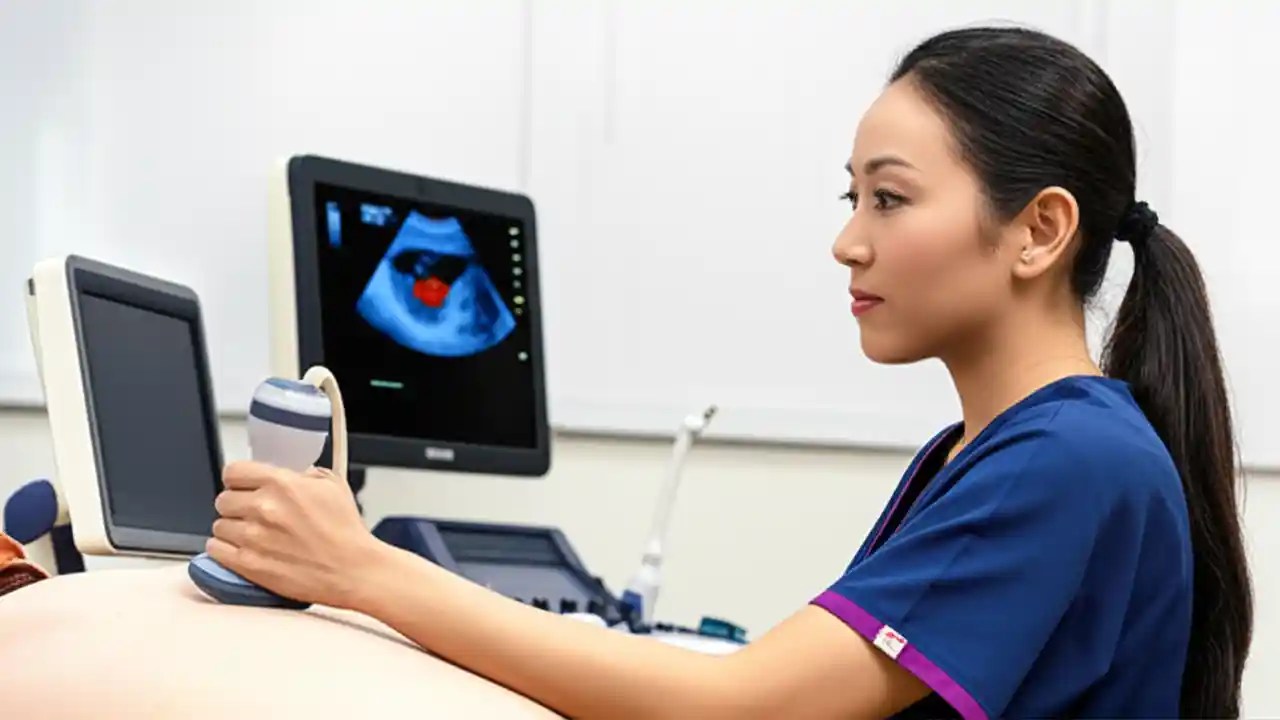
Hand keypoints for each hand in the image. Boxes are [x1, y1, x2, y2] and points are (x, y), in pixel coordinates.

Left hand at [206, 460, 381, 609]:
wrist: (353, 569)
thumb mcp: (332, 486)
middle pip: (223, 499)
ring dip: (232, 528)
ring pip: (219, 524)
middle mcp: (263, 507)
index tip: (242, 486)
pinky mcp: (249, 564)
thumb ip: (304, 475)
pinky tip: (239, 548)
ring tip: (250, 533)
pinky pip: (215, 549)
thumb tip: (291, 475)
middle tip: (251, 512)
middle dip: (236, 505)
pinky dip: (223, 548)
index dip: (238, 479)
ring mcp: (253, 537)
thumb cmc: (346, 532)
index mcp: (282, 484)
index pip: (234, 472)